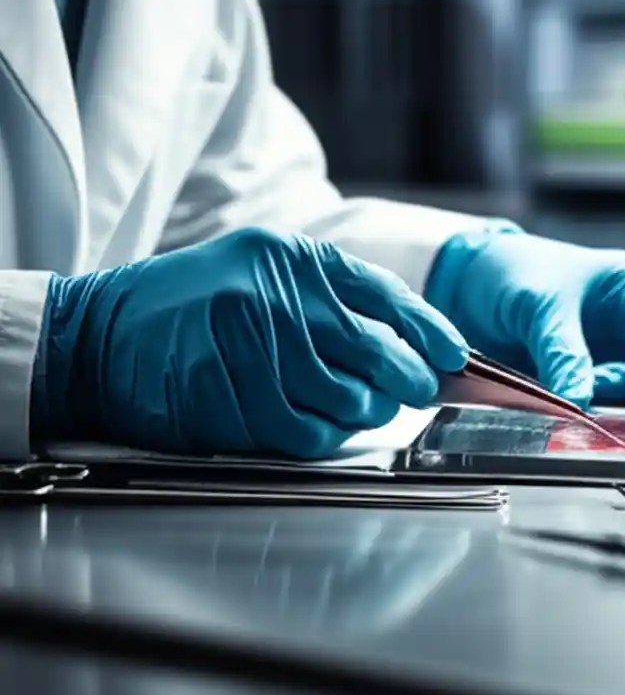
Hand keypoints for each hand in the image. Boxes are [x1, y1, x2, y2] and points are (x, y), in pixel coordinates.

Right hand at [33, 228, 468, 457]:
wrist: (102, 335)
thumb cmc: (195, 305)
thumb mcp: (263, 271)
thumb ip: (334, 299)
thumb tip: (415, 344)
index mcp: (292, 257)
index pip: (385, 294)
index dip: (429, 329)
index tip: (453, 355)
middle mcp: (275, 295)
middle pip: (379, 352)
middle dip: (408, 380)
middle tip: (410, 390)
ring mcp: (249, 347)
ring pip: (350, 400)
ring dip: (363, 413)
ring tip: (352, 406)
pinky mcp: (228, 396)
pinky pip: (308, 434)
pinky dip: (324, 437)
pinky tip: (317, 424)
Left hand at [426, 231, 624, 406]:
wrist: (465, 286)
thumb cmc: (509, 271)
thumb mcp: (538, 305)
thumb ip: (561, 351)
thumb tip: (579, 399)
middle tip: (598, 394)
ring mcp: (609, 354)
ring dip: (611, 403)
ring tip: (569, 395)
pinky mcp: (585, 379)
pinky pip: (602, 404)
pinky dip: (589, 411)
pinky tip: (565, 407)